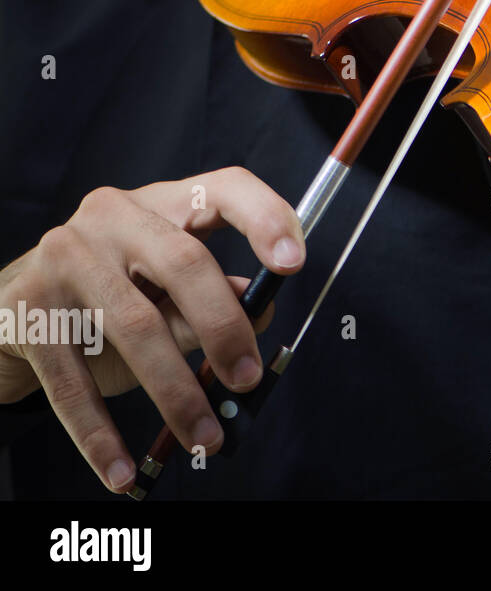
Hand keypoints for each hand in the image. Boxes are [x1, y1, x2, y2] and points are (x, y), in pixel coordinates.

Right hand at [0, 167, 303, 492]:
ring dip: (177, 393)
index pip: (223, 189)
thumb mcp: (166, 291)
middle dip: (224, 328)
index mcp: (163, 204)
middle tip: (248, 379)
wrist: (7, 312)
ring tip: (206, 438)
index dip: (264, 218)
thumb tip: (261, 313)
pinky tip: (123, 470)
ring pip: (135, 327)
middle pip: (185, 262)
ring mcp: (64, 259)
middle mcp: (111, 217)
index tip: (293, 264)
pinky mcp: (27, 311)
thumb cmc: (112, 298)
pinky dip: (100, 434)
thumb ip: (211, 299)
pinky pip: (72, 381)